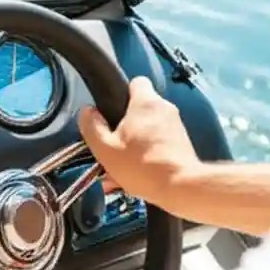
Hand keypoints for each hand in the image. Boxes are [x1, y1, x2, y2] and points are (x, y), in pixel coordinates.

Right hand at [78, 76, 201, 207]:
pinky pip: (160, 144)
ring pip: (149, 130)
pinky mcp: (182, 143)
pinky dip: (148, 155)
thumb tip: (87, 112)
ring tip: (122, 169)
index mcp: (146, 102)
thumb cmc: (143, 166)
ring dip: (135, 145)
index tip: (113, 110)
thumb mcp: (106, 149)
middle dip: (126, 126)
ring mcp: (176, 125)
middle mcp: (164, 108)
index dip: (123, 93)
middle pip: (140, 110)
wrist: (180, 187)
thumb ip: (92, 127)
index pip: (136, 81)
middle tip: (114, 145)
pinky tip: (137, 176)